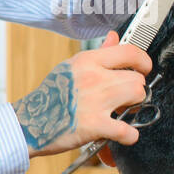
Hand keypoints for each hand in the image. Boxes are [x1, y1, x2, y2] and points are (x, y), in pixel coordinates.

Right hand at [13, 30, 152, 157]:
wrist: (29, 123)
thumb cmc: (50, 96)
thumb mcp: (71, 68)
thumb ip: (98, 54)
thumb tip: (114, 37)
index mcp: (87, 61)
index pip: (129, 52)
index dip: (143, 62)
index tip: (144, 70)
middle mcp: (93, 77)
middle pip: (137, 78)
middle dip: (136, 90)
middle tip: (127, 99)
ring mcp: (95, 101)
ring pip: (137, 97)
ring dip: (134, 108)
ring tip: (124, 113)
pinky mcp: (94, 125)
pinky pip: (127, 130)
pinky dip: (130, 136)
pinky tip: (123, 135)